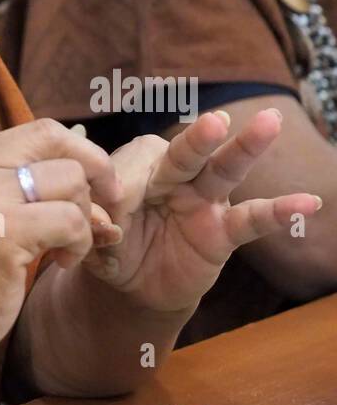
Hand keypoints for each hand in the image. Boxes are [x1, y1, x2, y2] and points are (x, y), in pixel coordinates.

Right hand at [0, 0, 123, 358]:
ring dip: (90, 216)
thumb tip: (86, 152)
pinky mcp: (5, 231)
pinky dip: (83, 242)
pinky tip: (64, 259)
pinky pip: (73, 220)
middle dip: (94, 167)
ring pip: (72, 181)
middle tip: (107, 200)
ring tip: (76, 242)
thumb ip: (16, 173)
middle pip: (56, 134)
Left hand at [77, 108, 323, 312]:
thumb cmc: (112, 245)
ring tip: (271, 121)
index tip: (108, 212)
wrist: (134, 283)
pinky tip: (309, 202)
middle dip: (199, 138)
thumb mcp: (95, 237)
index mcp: (135, 166)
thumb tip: (108, 227)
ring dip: (246, 148)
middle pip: (187, 152)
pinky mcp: (222, 229)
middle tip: (215, 121)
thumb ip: (99, 227)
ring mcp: (202, 199)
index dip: (119, 187)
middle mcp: (173, 174)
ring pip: (224, 169)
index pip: (131, 168)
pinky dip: (280, 211)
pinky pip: (253, 218)